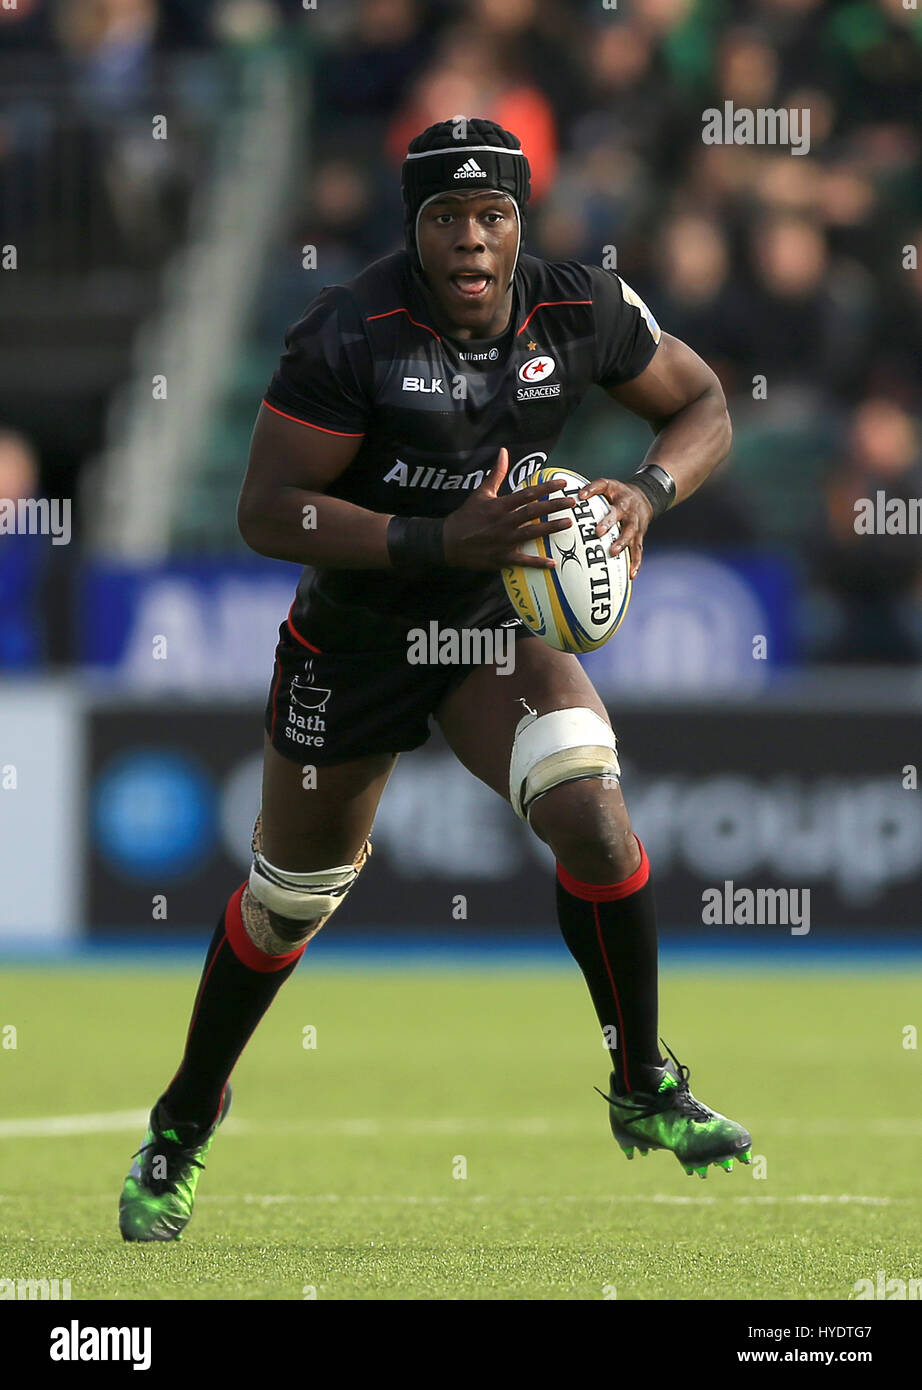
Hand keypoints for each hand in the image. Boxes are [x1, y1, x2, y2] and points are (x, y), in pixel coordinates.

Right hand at [443, 447, 576, 569]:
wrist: (448, 542)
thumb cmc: (466, 516)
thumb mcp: (480, 493)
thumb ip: (496, 473)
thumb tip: (503, 451)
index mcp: (499, 506)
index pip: (526, 494)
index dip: (546, 488)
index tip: (562, 483)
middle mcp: (503, 522)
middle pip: (533, 512)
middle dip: (554, 506)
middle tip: (573, 502)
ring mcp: (503, 541)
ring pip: (531, 534)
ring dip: (551, 529)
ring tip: (568, 524)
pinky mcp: (502, 558)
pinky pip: (522, 561)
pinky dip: (537, 563)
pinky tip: (553, 563)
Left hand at [577, 478, 653, 579]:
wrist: (644, 499)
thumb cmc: (618, 495)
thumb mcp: (608, 485)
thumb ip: (592, 488)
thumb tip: (575, 495)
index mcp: (616, 494)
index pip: (603, 487)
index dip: (592, 490)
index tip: (581, 496)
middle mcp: (627, 509)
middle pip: (618, 515)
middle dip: (609, 523)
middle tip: (598, 531)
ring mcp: (635, 524)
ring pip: (630, 534)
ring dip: (622, 543)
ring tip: (612, 553)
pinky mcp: (639, 537)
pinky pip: (638, 550)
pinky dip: (636, 563)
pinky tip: (631, 575)